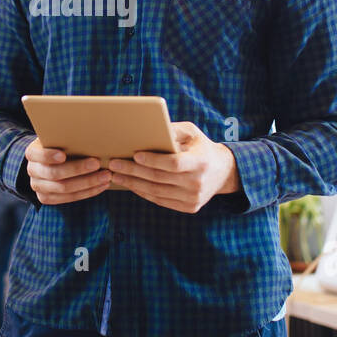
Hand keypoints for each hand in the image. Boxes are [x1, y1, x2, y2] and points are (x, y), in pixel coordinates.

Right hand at [24, 138, 110, 204]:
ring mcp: (39, 187)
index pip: (37, 155)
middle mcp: (32, 171)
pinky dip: (88, 192)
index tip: (63, 155)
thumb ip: (65, 136)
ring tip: (106, 176)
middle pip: (54, 174)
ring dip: (88, 183)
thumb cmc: (59, 145)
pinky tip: (102, 185)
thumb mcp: (57, 137)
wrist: (48, 161)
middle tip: (97, 163)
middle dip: (77, 169)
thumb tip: (88, 129)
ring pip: (64, 188)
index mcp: (32, 153)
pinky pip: (69, 198)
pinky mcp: (47, 198)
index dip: (49, 156)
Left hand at [107, 122, 239, 213]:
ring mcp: (193, 198)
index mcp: (200, 162)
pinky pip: (160, 200)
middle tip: (113, 164)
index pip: (173, 164)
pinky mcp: (189, 207)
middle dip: (133, 171)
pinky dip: (143, 192)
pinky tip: (130, 184)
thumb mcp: (191, 132)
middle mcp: (197, 183)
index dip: (153, 160)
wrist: (223, 172)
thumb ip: (172, 130)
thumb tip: (147, 130)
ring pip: (156, 192)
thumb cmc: (200, 147)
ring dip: (132, 184)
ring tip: (115, 175)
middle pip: (159, 178)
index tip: (134, 155)